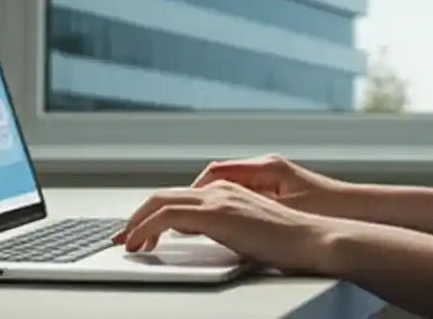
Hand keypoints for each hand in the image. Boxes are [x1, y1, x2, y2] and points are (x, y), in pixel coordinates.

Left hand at [110, 180, 340, 274]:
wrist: (310, 239)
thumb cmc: (287, 242)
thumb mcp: (247, 231)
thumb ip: (222, 228)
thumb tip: (198, 233)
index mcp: (228, 190)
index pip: (179, 196)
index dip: (153, 212)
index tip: (139, 232)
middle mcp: (219, 188)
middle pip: (163, 194)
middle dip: (137, 216)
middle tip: (122, 237)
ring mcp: (217, 198)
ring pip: (160, 200)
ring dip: (137, 223)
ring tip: (128, 243)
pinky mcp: (216, 213)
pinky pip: (167, 215)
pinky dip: (146, 227)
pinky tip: (141, 243)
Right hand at [189, 153, 349, 215]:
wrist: (357, 211)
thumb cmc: (326, 209)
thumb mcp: (281, 210)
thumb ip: (246, 209)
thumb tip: (217, 213)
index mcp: (265, 167)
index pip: (214, 170)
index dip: (191, 190)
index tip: (174, 208)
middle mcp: (267, 166)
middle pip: (217, 175)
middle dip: (194, 195)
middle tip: (172, 217)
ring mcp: (273, 175)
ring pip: (229, 184)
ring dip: (209, 200)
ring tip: (191, 222)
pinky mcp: (280, 187)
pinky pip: (243, 192)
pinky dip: (227, 204)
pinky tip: (223, 222)